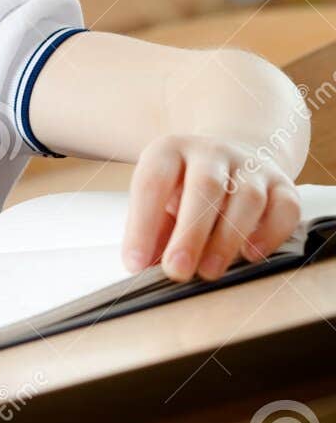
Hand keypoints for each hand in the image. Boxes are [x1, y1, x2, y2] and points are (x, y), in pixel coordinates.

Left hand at [122, 133, 301, 281]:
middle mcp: (211, 152)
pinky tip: (251, 254)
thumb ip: (149, 229)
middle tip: (177, 271)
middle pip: (205, 188)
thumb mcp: (158, 197)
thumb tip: (141, 266)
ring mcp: (250, 165)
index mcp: (169, 150)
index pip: (152, 183)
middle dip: (190, 234)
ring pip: (247, 198)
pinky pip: (285, 207)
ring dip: (227, 239)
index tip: (135, 262)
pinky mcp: (282, 183)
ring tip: (209, 271)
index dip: (142, 225)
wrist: (231, 154)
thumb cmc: (184, 186)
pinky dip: (271, 234)